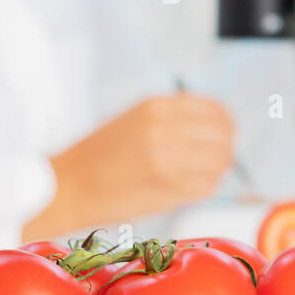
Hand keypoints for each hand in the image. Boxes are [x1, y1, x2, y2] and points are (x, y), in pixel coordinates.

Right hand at [23, 94, 234, 240]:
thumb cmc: (100, 156)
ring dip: (216, 170)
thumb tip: (217, 126)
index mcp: (156, 106)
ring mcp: (167, 156)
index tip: (225, 135)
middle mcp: (164, 126)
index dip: (226, 124)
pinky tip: (188, 189)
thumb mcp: (136, 120)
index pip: (216, 110)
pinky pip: (206, 186)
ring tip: (201, 176)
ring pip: (219, 162)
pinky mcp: (166, 186)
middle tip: (217, 160)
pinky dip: (205, 188)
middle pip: (224, 135)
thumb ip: (174, 119)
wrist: (69, 186)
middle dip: (225, 149)